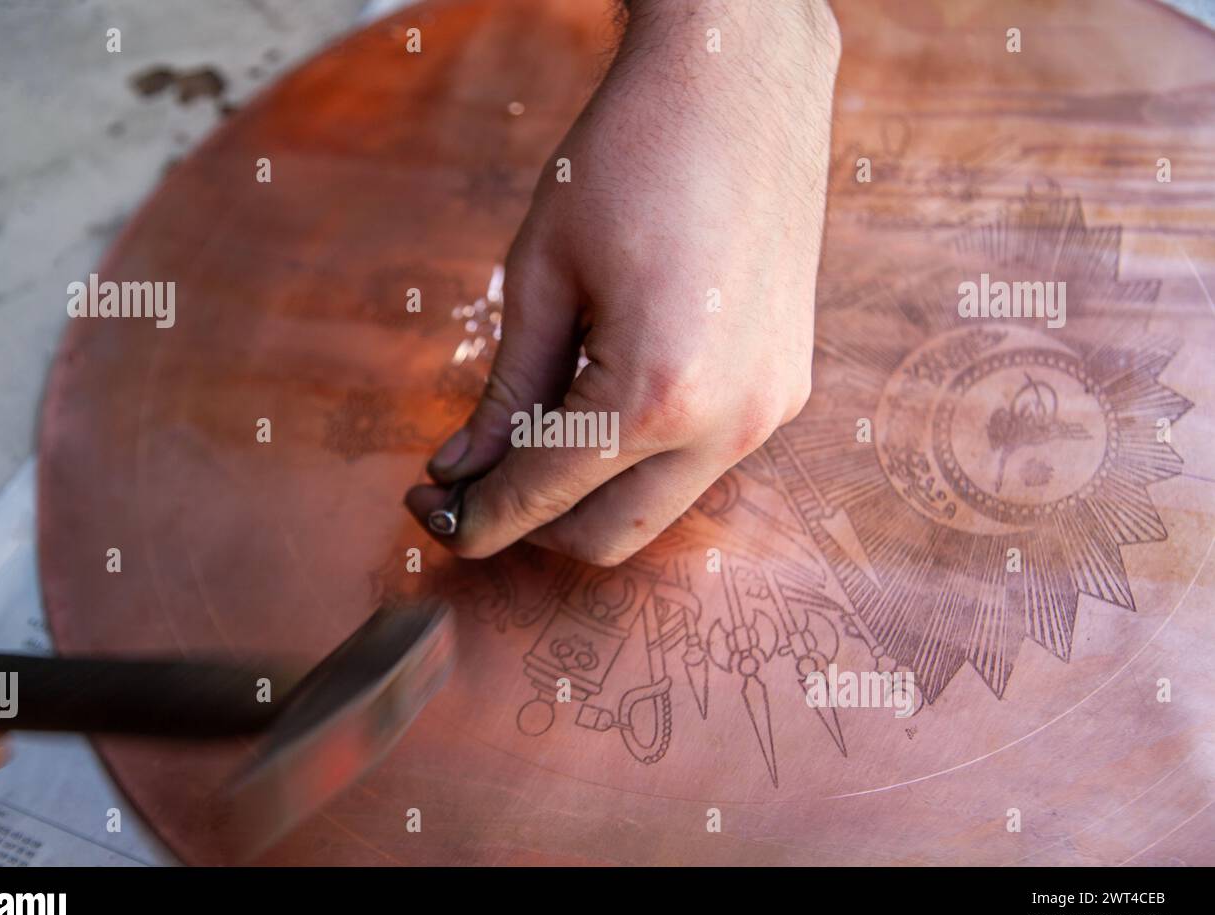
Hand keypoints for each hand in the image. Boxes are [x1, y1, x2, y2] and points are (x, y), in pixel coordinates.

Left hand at [407, 0, 839, 565]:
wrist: (741, 77)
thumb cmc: (632, 152)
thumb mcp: (541, 273)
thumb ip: (505, 393)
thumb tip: (461, 473)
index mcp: (656, 393)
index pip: (543, 495)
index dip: (476, 517)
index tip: (430, 509)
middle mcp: (729, 422)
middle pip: (607, 537)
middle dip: (529, 525)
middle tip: (469, 485)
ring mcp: (768, 410)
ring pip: (656, 509)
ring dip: (584, 495)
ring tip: (526, 438)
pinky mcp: (784, 389)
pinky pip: (697, 463)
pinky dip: (636, 460)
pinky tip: (594, 404)